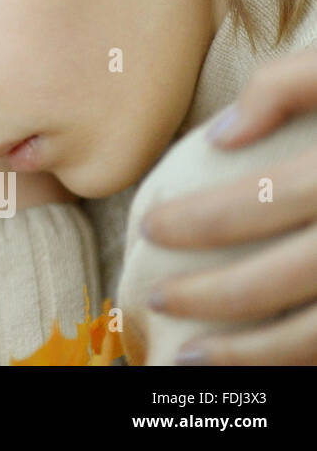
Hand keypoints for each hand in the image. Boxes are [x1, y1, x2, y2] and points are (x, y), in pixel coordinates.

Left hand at [141, 47, 316, 363]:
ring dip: (252, 356)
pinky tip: (263, 367)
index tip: (149, 227)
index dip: (198, 220)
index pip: (263, 202)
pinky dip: (300, 365)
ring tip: (194, 357)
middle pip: (282, 279)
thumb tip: (221, 135)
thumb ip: (286, 83)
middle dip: (211, 295)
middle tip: (159, 296)